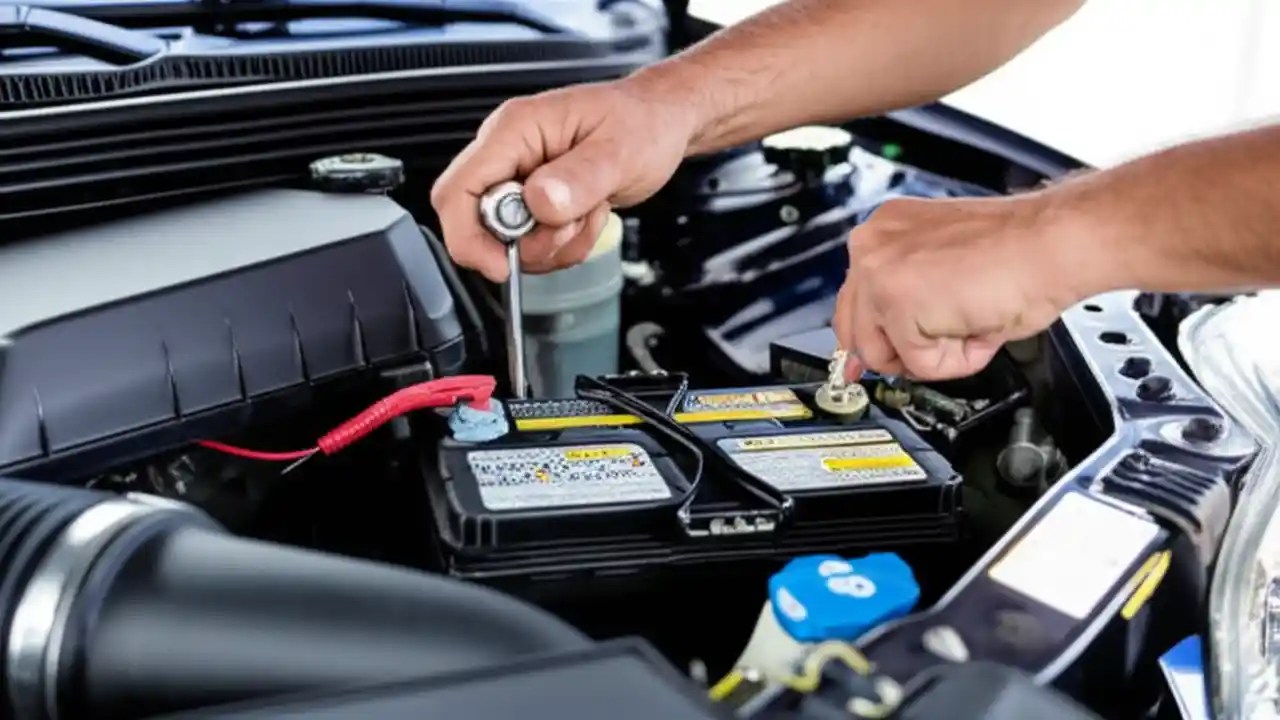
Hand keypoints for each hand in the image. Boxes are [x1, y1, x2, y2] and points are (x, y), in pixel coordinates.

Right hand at [430, 77, 697, 281]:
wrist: (661, 125)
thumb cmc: (642, 123)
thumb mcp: (619, 151)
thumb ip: (578, 179)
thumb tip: (539, 202)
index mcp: (515, 130)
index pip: (457, 191)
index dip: (468, 238)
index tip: (503, 265)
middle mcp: (508, 154)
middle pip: (478, 224)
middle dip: (527, 244)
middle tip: (570, 228)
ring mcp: (519, 179)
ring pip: (509, 241)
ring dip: (554, 245)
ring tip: (589, 212)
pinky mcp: (533, 201)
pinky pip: (533, 243)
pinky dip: (563, 246)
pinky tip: (588, 215)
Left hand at [832, 193, 1089, 380]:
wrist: (1053, 242)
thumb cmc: (1019, 253)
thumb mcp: (942, 274)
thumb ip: (902, 306)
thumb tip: (874, 352)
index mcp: (883, 233)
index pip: (853, 300)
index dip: (873, 336)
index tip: (884, 352)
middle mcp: (871, 245)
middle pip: (854, 331)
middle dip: (900, 350)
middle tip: (943, 340)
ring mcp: (878, 272)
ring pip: (882, 353)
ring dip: (931, 354)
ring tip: (969, 323)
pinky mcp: (896, 300)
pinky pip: (918, 363)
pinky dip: (955, 360)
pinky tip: (978, 325)